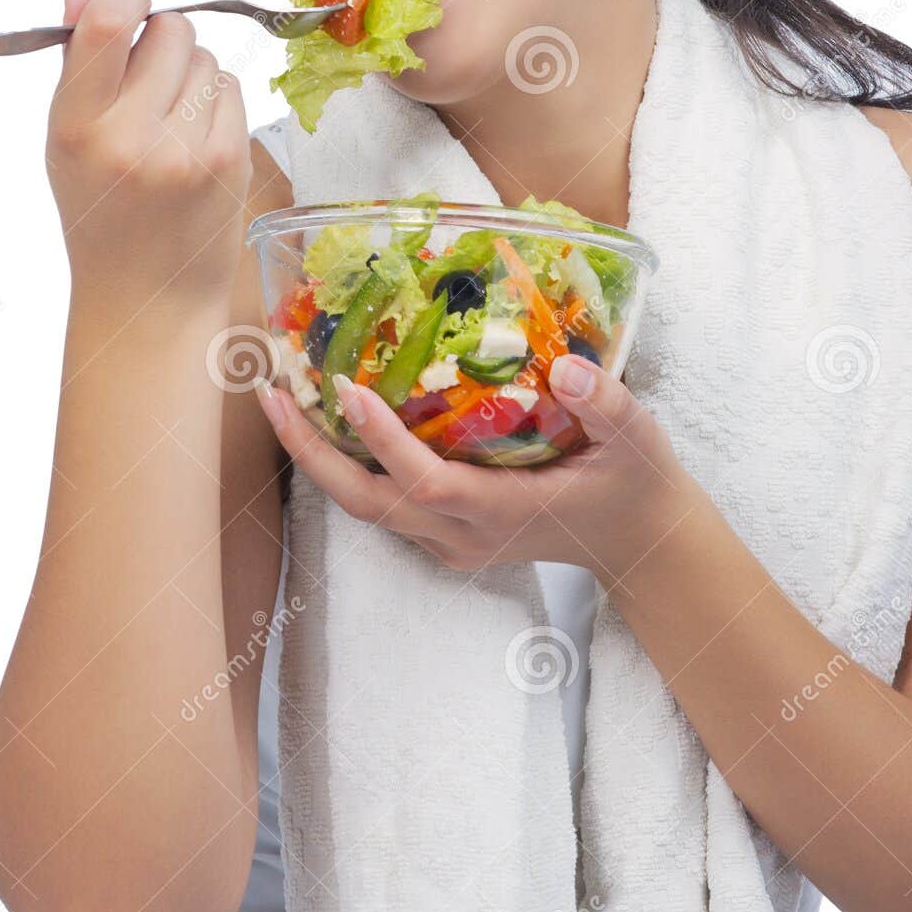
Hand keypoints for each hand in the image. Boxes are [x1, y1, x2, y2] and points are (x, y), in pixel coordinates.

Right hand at [46, 0, 251, 309]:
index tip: (131, 6)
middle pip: (172, 30)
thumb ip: (79, 60)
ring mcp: (186, 151)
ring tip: (171, 123)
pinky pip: (233, 91)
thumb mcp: (67, 139)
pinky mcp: (229, 162)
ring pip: (208, 60)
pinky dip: (217, 104)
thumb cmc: (101, 212)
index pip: (110, 23)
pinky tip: (197, 140)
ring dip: (193, 76)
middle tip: (151, 81)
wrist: (147, 297)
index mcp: (77, 126)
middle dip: (165, 41)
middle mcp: (131, 137)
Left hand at [255, 352, 698, 585]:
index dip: (383, 443)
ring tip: (279, 396)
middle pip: (368, 505)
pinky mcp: (444, 536)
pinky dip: (344, 463)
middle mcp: (463, 536)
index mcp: (503, 512)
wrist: (637, 543)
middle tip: (271, 392)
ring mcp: (449, 542)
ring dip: (317, 457)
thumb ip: (608, 407)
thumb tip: (570, 368)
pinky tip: (326, 417)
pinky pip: (380, 503)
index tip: (347, 390)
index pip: (427, 484)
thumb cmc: (635, 484)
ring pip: (365, 507)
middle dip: (313, 453)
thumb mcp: (640, 441)